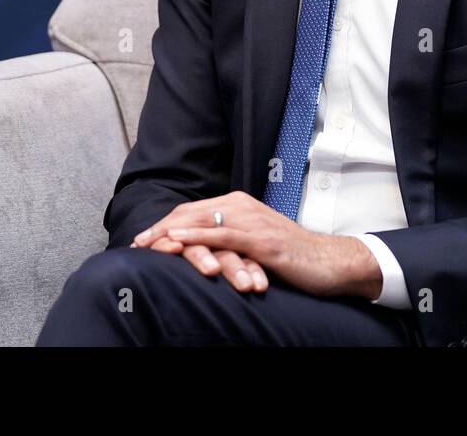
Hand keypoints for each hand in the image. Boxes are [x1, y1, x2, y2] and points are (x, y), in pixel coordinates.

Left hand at [130, 191, 381, 298]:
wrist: (329, 262)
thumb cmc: (292, 257)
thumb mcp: (254, 245)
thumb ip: (230, 241)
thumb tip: (203, 251)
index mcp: (239, 204)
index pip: (194, 210)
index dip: (167, 223)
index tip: (144, 238)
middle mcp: (242, 206)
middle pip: (191, 212)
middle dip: (162, 227)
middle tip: (137, 242)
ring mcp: (252, 221)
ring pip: (203, 221)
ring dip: (172, 231)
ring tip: (148, 242)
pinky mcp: (261, 239)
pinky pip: (223, 235)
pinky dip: (197, 235)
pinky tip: (178, 239)